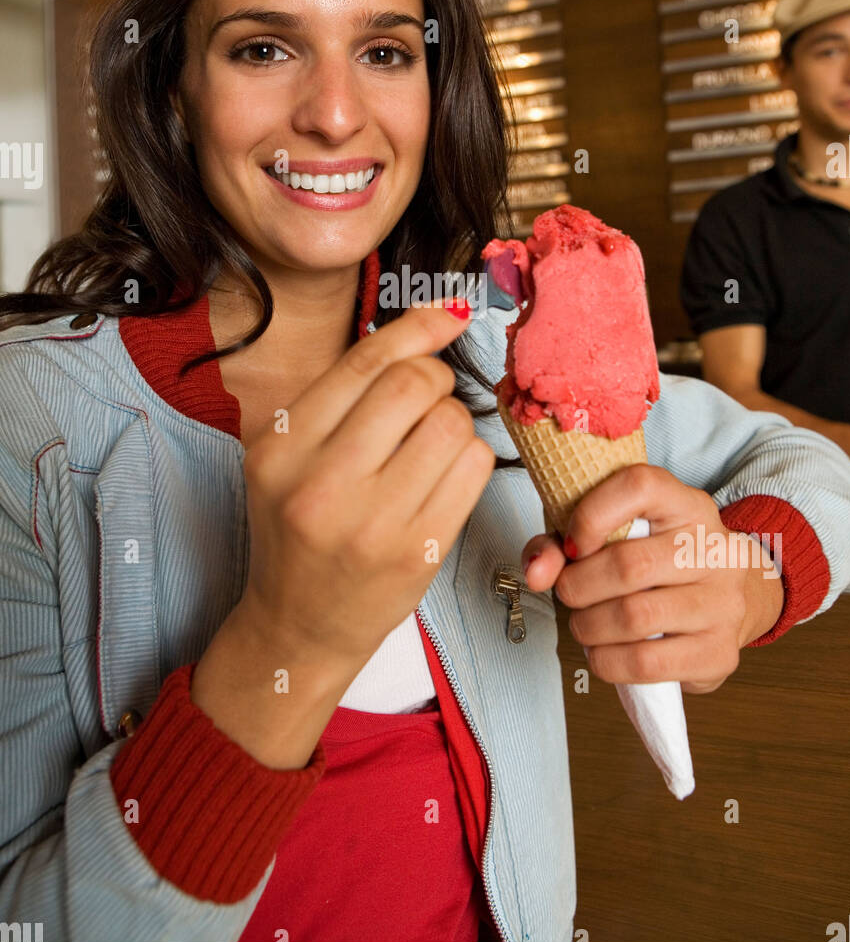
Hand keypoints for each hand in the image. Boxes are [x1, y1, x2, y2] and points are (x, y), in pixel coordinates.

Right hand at [238, 301, 495, 675]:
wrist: (298, 624)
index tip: (444, 317)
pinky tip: (443, 478)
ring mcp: (370, 523)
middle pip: (413, 384)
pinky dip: (470, 459)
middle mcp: (320, 482)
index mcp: (282, 446)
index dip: (416, 328)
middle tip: (429, 401)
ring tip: (430, 448)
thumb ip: (345, 394)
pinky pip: (474, 469)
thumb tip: (431, 321)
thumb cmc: (301, 529)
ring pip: (452, 423)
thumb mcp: (292, 455)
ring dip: (454, 423)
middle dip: (436, 379)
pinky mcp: (416, 553)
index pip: (365, 362)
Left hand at [520, 465, 783, 692]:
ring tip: (586, 624)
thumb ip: (562, 543)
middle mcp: (715, 548)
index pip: (639, 487)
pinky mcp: (719, 653)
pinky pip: (647, 664)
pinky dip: (608, 661)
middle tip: (571, 594)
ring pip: (635, 618)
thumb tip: (536, 573)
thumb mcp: (614, 535)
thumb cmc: (658, 560)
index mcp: (686, 505)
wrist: (732, 599)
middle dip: (578, 587)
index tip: (573, 544)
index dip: (592, 515)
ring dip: (589, 627)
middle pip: (628, 565)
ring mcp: (724, 602)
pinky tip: (605, 651)